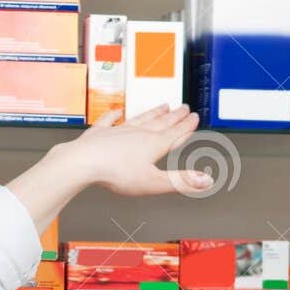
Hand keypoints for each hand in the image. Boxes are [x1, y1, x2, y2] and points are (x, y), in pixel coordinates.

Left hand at [51, 105, 211, 196]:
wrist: (83, 162)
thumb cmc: (116, 173)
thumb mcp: (154, 182)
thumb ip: (181, 181)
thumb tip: (206, 180)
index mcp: (153, 144)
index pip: (175, 134)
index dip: (186, 126)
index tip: (194, 117)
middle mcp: (138, 134)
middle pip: (160, 123)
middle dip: (174, 116)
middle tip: (183, 108)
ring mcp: (118, 132)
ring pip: (139, 119)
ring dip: (152, 113)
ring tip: (162, 107)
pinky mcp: (99, 134)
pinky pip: (109, 121)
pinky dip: (114, 115)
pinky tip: (117, 111)